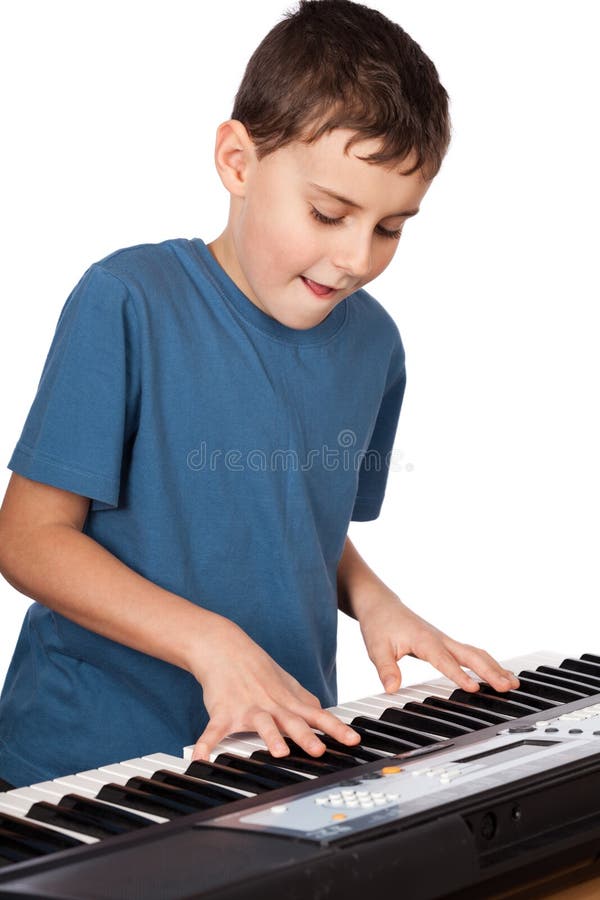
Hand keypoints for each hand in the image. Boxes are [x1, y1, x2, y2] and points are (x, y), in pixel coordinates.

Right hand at [189, 617, 360, 761]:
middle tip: (319, 749)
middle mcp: (271, 705)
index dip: (336, 729)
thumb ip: (303, 699)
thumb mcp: (285, 682)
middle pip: (293, 722)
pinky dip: (206, 743)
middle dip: (307, 737)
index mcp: (287, 701)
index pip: (318, 716)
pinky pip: (214, 730)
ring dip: (270, 737)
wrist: (224, 647)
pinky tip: (201, 758)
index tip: (354, 741)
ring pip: (261, 724)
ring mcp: (247, 708)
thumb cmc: (256, 668)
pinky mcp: (223, 712)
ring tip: (278, 752)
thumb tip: (322, 711)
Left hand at [357, 589, 520, 693]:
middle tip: (507, 687)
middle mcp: (439, 638)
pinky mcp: (445, 642)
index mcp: (424, 640)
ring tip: (512, 683)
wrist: (380, 605)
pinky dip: (486, 662)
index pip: (444, 660)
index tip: (474, 688)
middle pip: (470, 655)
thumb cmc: (379, 624)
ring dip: (494, 667)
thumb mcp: (376, 648)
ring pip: (475, 653)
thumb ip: (386, 669)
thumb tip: (391, 689)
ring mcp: (444, 639)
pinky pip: (470, 653)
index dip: (459, 675)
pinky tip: (496, 673)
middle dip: (490, 671)